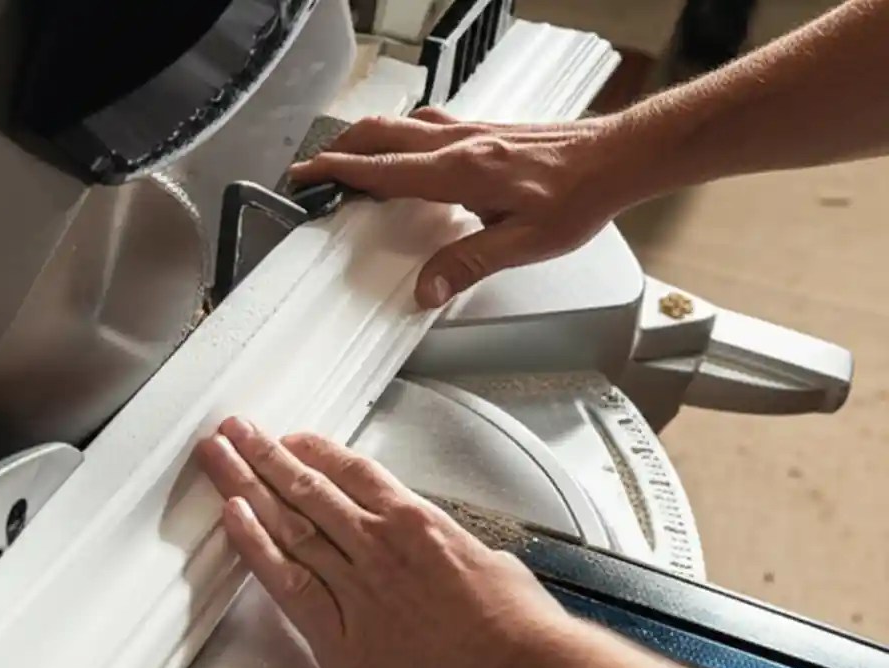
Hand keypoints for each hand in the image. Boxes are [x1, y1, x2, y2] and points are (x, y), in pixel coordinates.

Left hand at [194, 417, 569, 667]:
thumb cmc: (521, 639)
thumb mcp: (497, 570)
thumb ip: (459, 555)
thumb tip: (459, 557)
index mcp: (420, 525)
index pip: (354, 472)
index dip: (316, 452)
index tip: (294, 441)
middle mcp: (380, 545)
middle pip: (309, 486)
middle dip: (267, 455)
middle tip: (238, 431)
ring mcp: (354, 585)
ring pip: (288, 522)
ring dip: (246, 484)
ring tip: (219, 457)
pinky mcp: (337, 633)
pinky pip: (284, 581)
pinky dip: (254, 546)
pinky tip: (231, 517)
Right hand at [289, 107, 644, 307]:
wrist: (616, 158)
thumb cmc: (579, 195)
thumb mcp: (524, 243)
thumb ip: (469, 263)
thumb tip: (427, 288)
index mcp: (461, 171)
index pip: (382, 168)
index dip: (338, 171)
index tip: (307, 175)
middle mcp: (459, 142)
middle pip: (380, 133)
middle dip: (340, 147)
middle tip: (316, 167)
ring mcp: (471, 131)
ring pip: (401, 123)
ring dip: (367, 138)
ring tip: (351, 158)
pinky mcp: (484, 129)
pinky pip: (426, 123)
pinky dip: (399, 135)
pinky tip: (409, 150)